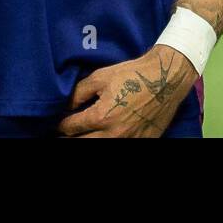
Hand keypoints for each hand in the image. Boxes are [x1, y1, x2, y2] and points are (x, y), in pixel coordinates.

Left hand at [57, 46, 196, 137]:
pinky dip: (108, 142)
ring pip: (99, 148)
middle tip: (64, 135)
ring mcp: (128, 141)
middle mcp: (113, 134)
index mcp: (101, 117)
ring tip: (81, 136)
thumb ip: (79, 93)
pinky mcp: (141, 143)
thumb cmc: (133, 74)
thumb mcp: (101, 77)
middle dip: (69, 139)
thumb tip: (64, 106)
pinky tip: (103, 136)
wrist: (166, 78)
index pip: (70, 128)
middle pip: (81, 144)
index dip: (60, 125)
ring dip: (87, 141)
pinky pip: (121, 148)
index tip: (56, 124)